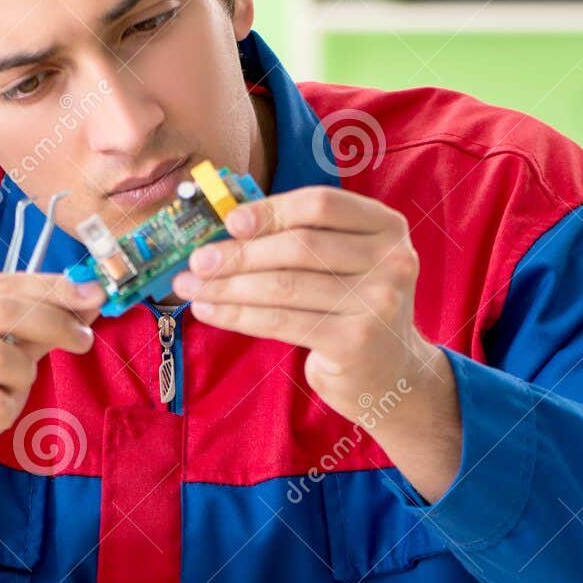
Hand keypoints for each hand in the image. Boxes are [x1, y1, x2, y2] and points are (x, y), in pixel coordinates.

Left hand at [172, 187, 462, 500]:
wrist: (391, 376)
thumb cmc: (353, 308)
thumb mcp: (347, 262)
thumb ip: (304, 237)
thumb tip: (228, 225)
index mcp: (387, 226)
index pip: (321, 205)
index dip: (271, 210)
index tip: (231, 221)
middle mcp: (391, 260)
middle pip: (299, 246)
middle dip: (240, 253)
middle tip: (197, 261)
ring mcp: (376, 302)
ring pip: (284, 286)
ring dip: (228, 287)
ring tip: (191, 287)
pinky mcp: (354, 341)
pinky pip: (281, 322)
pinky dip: (238, 316)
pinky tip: (210, 311)